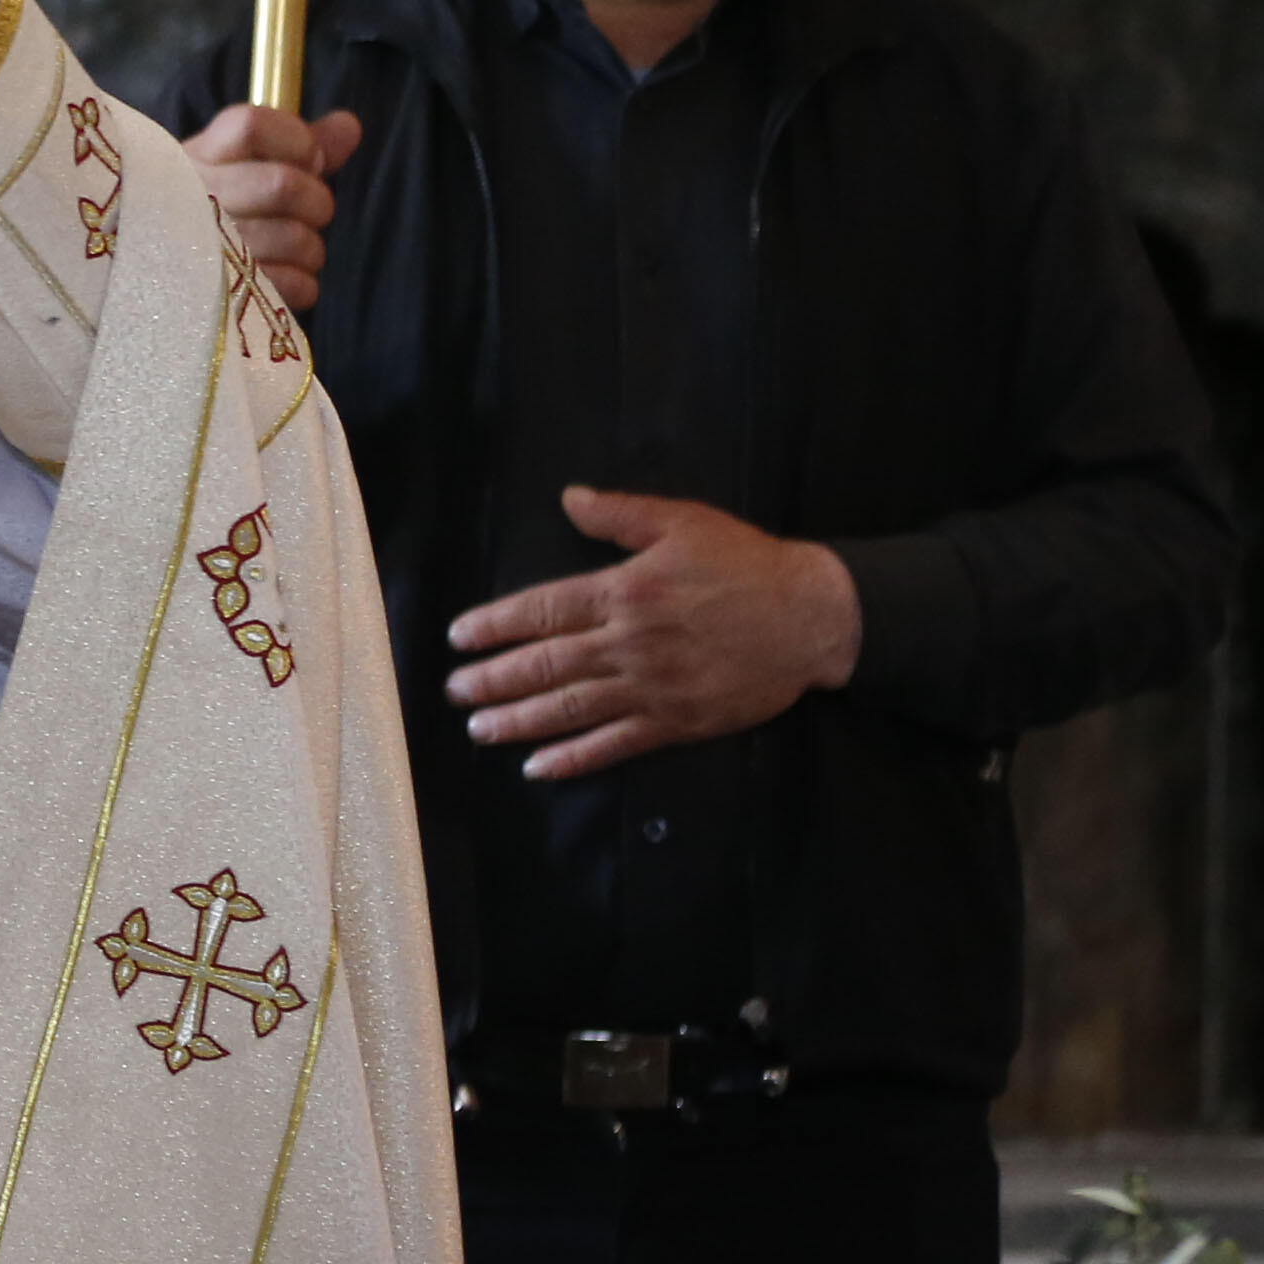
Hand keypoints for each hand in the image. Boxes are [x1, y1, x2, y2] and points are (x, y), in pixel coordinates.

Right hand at [186, 100, 355, 317]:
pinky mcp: (224, 295)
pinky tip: (282, 276)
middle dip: (315, 200)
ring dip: (310, 247)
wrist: (163, 273)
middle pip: (283, 185)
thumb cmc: (217, 209)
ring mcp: (207, 248)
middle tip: (309, 211)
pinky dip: (302, 283)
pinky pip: (295, 285)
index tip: (310, 158)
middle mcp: (196, 196)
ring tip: (293, 248)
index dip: (297, 140)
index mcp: (201, 156)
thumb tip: (350, 125)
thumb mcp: (245, 166)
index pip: (252, 127)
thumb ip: (300, 144)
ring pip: (296, 239)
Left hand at [442, 488, 862, 779]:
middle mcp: (631, 643)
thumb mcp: (682, 521)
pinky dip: (574, 759)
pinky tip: (538, 766)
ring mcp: (653, 688)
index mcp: (625, 591)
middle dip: (495, 679)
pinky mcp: (677, 722)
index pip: (544, 610)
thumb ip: (620, 513)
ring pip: (572, 709)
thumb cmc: (744, 562)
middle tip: (454, 691)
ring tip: (479, 729)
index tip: (459, 638)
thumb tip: (568, 497)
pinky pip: (616, 744)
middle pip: (548, 664)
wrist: (810, 617)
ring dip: (520, 721)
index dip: (497, 625)